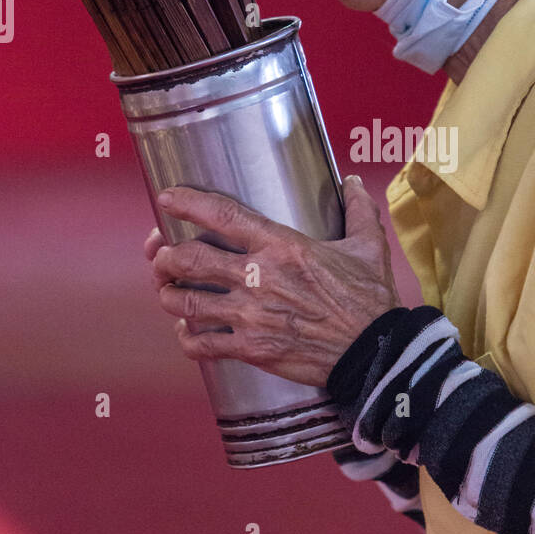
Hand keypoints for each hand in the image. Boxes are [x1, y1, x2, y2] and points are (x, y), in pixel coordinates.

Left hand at [145, 175, 401, 387]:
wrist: (373, 351)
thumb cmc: (370, 299)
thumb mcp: (368, 247)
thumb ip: (358, 210)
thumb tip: (355, 182)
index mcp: (282, 246)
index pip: (223, 216)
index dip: (188, 203)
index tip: (167, 198)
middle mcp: (258, 277)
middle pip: (190, 260)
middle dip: (165, 258)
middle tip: (161, 258)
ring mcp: (251, 316)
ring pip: (186, 302)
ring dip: (169, 296)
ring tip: (168, 293)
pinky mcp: (251, 349)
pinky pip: (202, 344)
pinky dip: (187, 338)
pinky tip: (187, 333)